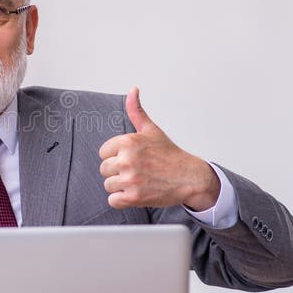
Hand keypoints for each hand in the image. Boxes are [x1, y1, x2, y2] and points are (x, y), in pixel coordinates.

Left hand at [99, 87, 220, 210]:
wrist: (189, 178)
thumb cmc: (170, 155)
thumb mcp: (151, 130)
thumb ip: (136, 111)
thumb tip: (133, 91)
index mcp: (128, 141)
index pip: (103, 152)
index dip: (116, 156)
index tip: (131, 159)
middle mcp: (127, 159)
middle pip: (104, 169)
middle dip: (118, 172)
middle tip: (137, 171)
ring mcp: (130, 179)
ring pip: (108, 185)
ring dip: (121, 187)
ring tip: (138, 181)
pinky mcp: (134, 197)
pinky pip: (113, 201)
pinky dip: (122, 200)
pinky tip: (136, 193)